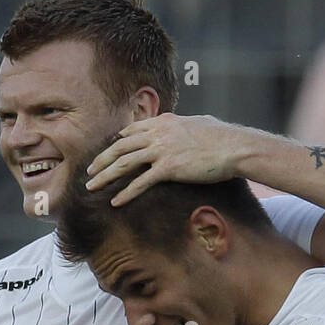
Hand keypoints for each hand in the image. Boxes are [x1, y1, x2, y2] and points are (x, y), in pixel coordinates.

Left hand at [85, 114, 243, 205]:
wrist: (235, 146)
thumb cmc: (223, 138)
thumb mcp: (199, 124)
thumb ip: (184, 126)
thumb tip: (186, 127)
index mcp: (164, 121)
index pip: (132, 130)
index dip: (117, 142)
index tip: (107, 152)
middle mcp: (158, 133)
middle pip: (121, 146)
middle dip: (102, 159)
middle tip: (89, 171)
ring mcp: (162, 150)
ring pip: (124, 163)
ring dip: (105, 176)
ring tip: (91, 187)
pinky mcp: (168, 168)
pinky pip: (141, 182)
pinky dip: (126, 193)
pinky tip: (115, 202)